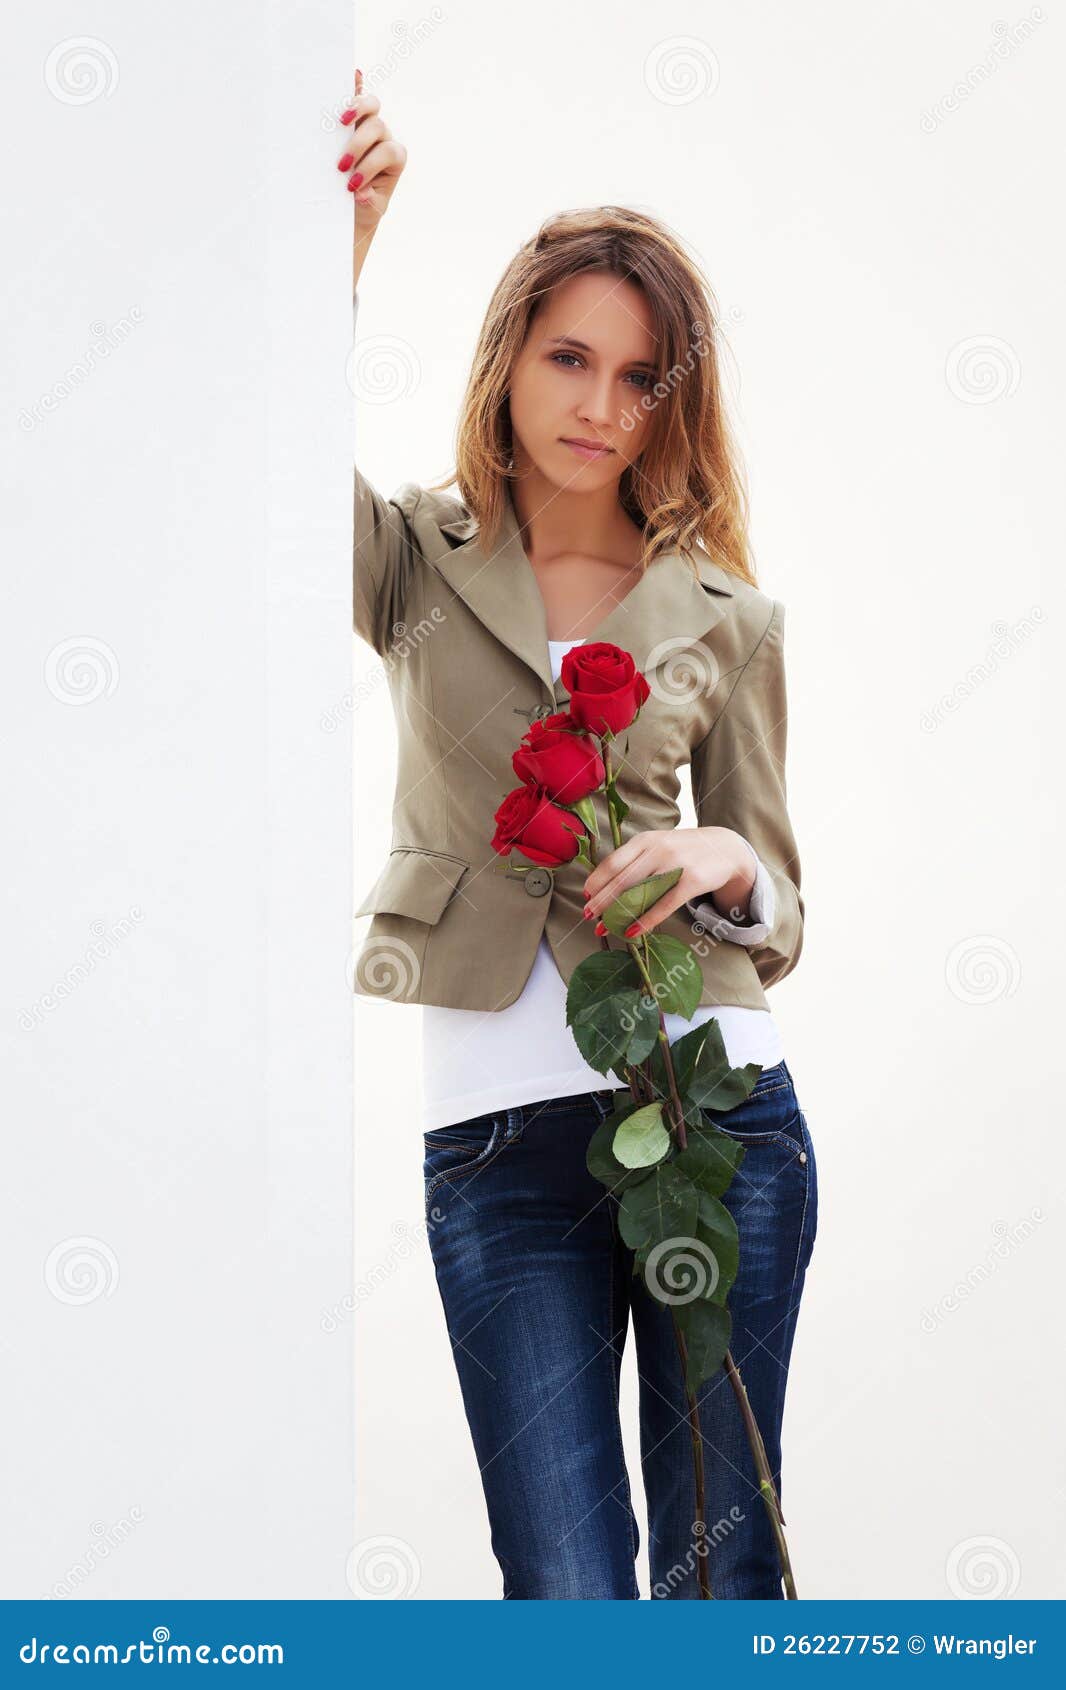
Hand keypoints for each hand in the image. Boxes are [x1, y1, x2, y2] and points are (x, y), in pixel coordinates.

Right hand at [341, 69, 406, 274]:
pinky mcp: (352, 119)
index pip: (389, 152)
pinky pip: (356, 96)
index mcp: (395, 157)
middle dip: (358, 145)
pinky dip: (355, 85)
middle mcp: (384, 137)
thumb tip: (361, 193)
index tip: (352, 185)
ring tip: (340, 123)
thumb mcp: (369, 210)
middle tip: (341, 166)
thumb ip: (369, 202)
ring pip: (370, 107)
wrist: (353, 206)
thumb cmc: (362, 207)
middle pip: (377, 126)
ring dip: (355, 111)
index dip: (372, 165)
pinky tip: (353, 74)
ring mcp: (368, 125)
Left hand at [581, 827, 756, 939]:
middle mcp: (658, 850)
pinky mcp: (692, 882)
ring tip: (602, 928)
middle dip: (601, 900)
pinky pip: (664, 905)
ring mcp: (676, 865)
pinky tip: (631, 931)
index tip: (585, 895)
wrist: (726, 849)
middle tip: (587, 915)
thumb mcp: (658, 845)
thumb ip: (634, 859)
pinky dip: (645, 921)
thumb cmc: (683, 850)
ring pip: (640, 893)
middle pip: (622, 879)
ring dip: (618, 913)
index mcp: (645, 840)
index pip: (613, 862)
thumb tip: (603, 884)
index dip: (596, 880)